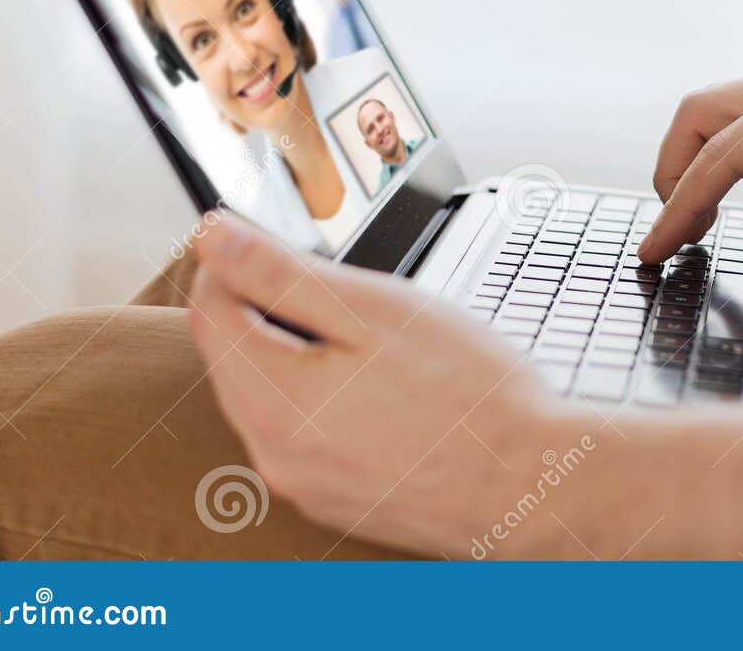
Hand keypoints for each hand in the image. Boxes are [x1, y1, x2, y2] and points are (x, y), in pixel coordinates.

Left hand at [188, 214, 742, 559]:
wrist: (534, 487)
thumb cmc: (468, 395)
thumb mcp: (373, 310)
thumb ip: (281, 273)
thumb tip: (212, 238)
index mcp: (271, 399)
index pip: (209, 312)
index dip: (231, 261)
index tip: (268, 238)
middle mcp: (272, 454)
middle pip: (237, 358)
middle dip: (271, 309)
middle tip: (341, 285)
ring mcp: (305, 487)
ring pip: (274, 400)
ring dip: (303, 357)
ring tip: (377, 340)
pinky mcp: (340, 504)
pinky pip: (309, 438)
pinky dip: (331, 403)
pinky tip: (388, 391)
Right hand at [637, 42, 742, 270]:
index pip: (724, 152)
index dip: (681, 205)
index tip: (655, 249)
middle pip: (702, 114)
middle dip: (671, 172)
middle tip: (666, 237)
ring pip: (724, 110)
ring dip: (696, 160)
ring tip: (693, 221)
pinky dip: (727, 152)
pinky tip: (738, 192)